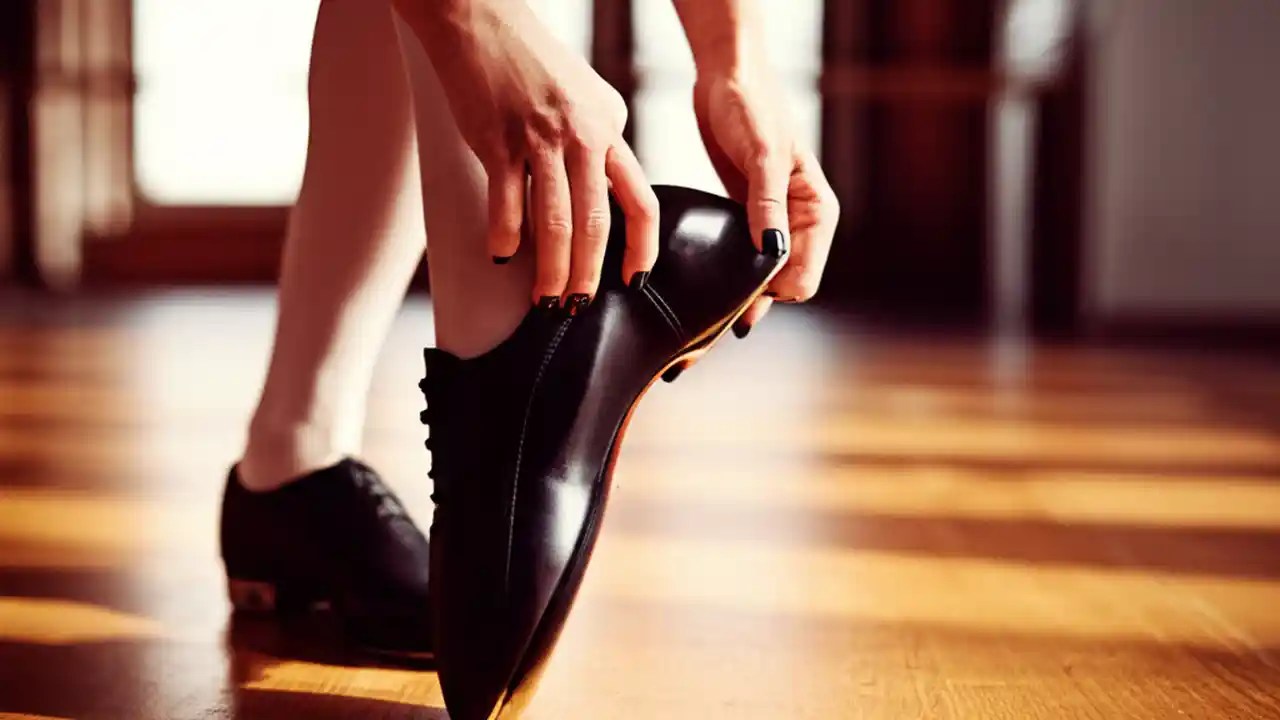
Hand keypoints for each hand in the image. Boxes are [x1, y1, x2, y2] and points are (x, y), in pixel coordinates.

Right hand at [398, 0, 657, 305]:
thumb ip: (598, 140)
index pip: (640, 200)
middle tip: (577, 306)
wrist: (480, 19)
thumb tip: (603, 192)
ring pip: (555, 223)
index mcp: (610, 126)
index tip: (636, 280)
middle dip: (587, 274)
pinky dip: (504, 238)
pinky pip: (507, 204)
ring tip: (544, 299)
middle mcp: (584, 134)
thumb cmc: (529, 61)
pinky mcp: (499, 141)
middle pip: (597, 224)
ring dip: (550, 270)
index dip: (642, 248)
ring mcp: (541, 138)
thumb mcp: (584, 94)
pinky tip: (500, 256)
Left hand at [693, 69, 839, 332]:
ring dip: (734, 298)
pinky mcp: (744, 216)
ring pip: (758, 277)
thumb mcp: (762, 155)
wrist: (726, 74)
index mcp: (817, 212)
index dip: (770, 297)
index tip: (731, 309)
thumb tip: (772, 255)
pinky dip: (722, 276)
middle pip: (781, 286)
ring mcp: (771, 222)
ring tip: (699, 324)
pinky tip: (696, 290)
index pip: (802, 279)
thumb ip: (767, 205)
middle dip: (751, 307)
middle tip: (707, 334)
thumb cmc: (751, 105)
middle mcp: (800, 222)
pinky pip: (738, 259)